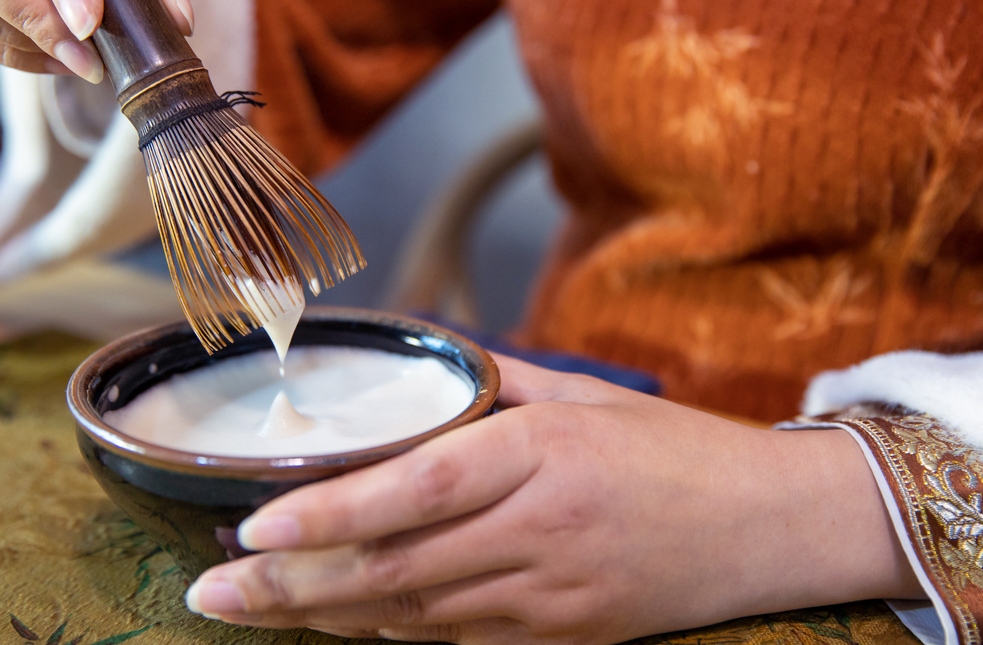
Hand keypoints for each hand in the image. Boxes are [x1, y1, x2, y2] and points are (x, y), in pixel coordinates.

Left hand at [184, 355, 922, 642]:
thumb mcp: (588, 396)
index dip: (329, 514)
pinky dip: (389, 633)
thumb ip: (497, 385)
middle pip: (393, 567)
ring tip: (248, 607)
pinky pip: (456, 641)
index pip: (416, 488)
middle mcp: (538, 534)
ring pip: (412, 615)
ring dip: (323, 616)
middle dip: (289, 586)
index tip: (253, 524)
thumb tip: (428, 366)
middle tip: (209, 589)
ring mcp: (549, 600)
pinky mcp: (562, 639)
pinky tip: (338, 625)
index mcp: (542, 458)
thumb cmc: (678, 449)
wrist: (772, 527)